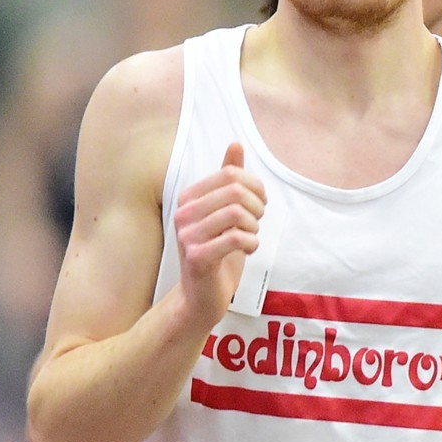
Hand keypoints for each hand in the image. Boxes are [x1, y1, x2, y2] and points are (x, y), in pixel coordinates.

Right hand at [173, 143, 264, 327]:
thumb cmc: (216, 253)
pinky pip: (236, 239)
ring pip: (237, 214)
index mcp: (188, 198)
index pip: (230, 174)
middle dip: (257, 205)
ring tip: (250, 237)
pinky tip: (248, 250)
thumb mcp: (224, 213)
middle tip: (257, 221)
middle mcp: (183, 214)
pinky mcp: (198, 258)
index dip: (255, 186)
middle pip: (234, 191)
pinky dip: (251, 243)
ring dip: (254, 227)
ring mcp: (187, 236)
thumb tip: (235, 145)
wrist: (201, 297)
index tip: (259, 204)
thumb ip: (227, 181)